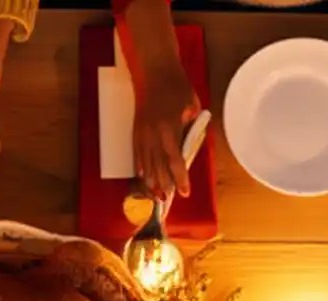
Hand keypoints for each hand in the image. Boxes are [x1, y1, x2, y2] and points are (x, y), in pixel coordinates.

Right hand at [134, 65, 200, 198]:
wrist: (154, 71)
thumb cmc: (177, 86)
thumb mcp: (192, 107)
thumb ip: (190, 129)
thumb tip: (188, 146)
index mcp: (168, 129)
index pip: (174, 160)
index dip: (180, 178)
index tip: (184, 192)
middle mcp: (152, 134)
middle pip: (157, 166)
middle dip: (163, 185)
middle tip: (168, 200)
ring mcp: (141, 133)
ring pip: (145, 163)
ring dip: (151, 181)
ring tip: (155, 196)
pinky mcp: (135, 130)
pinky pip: (137, 154)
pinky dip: (140, 167)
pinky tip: (142, 178)